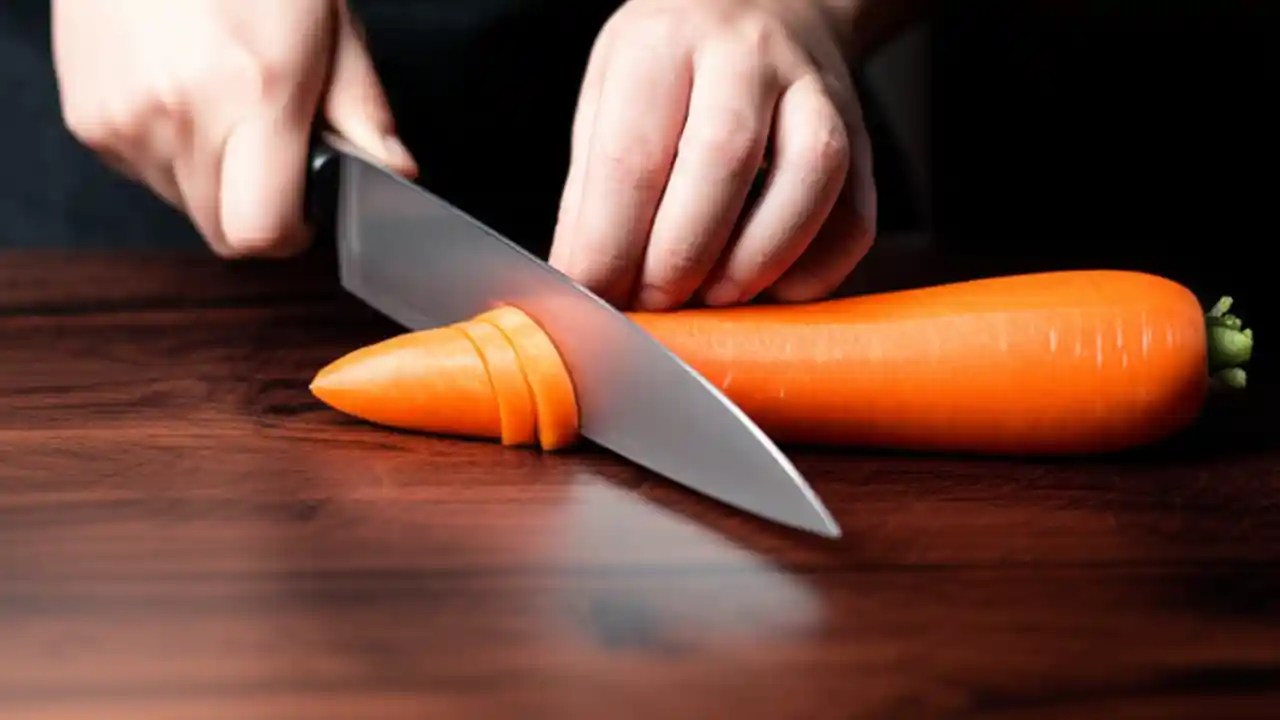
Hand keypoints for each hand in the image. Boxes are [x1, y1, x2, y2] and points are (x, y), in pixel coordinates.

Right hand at [52, 0, 416, 257]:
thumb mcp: (330, 24)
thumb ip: (363, 111)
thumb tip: (395, 173)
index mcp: (253, 93)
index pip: (261, 231)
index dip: (290, 234)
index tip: (305, 213)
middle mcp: (179, 115)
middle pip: (222, 231)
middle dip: (257, 210)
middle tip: (274, 155)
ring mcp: (124, 120)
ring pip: (182, 204)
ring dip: (213, 181)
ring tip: (226, 108)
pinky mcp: (86, 118)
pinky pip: (142, 171)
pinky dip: (169, 153)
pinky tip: (185, 95)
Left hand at [549, 0, 875, 308]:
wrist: (770, 3)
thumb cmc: (676, 60)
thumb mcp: (612, 91)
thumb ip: (595, 185)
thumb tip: (586, 278)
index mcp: (665, 45)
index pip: (634, 156)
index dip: (611, 244)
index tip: (598, 294)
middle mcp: (745, 58)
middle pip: (721, 163)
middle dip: (679, 257)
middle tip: (654, 302)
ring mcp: (815, 92)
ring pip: (808, 179)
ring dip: (756, 261)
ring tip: (715, 296)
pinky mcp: (860, 136)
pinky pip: (855, 215)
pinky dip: (816, 270)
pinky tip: (773, 287)